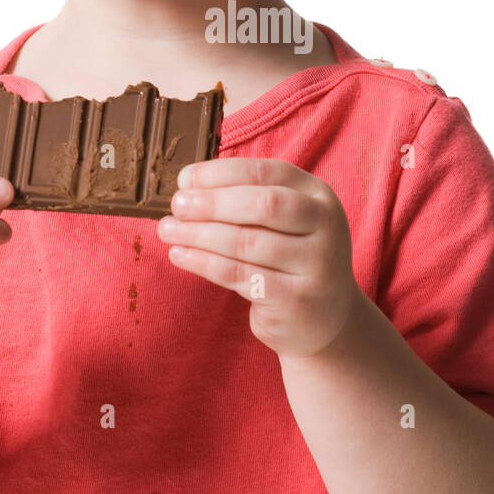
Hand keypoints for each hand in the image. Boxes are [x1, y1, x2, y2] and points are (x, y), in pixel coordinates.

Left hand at [156, 158, 364, 358]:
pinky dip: (203, 263)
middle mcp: (325, 226)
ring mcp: (316, 265)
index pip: (266, 173)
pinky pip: (239, 275)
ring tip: (167, 230)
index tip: (183, 179)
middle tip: (176, 205)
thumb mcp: (283, 224)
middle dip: (212, 203)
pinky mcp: (296, 300)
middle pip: (263, 205)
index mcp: (319, 196)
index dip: (220, 174)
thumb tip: (188, 187)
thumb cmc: (289, 260)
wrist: (325, 319)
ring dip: (199, 234)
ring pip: (247, 242)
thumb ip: (247, 201)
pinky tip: (180, 255)